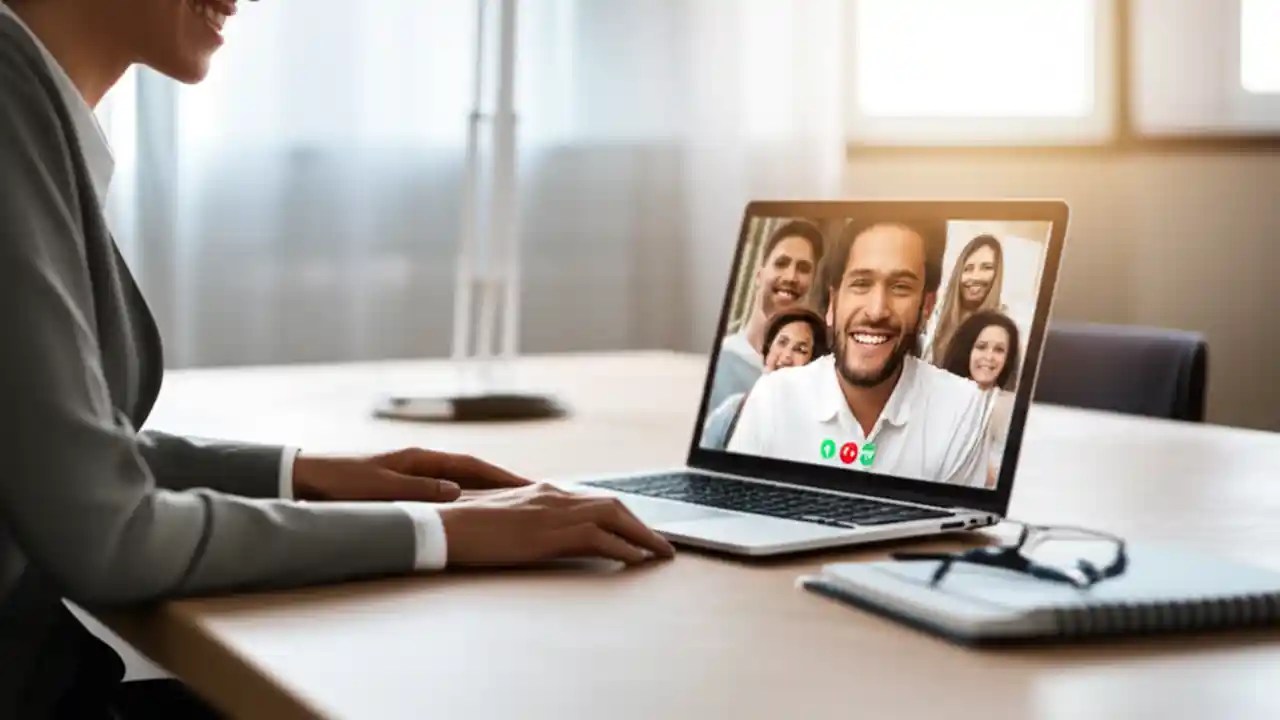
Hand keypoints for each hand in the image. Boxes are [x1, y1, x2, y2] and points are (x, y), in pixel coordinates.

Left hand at [293, 448, 530, 502]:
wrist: (306, 479)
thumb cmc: (341, 482)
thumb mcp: (381, 487)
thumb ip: (418, 490)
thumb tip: (458, 493)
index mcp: (420, 459)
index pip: (473, 465)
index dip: (502, 477)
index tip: (529, 487)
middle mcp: (421, 464)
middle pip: (473, 474)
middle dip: (503, 485)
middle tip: (533, 498)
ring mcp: (414, 476)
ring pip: (461, 485)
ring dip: (486, 495)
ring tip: (511, 509)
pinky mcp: (403, 489)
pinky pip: (444, 496)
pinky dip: (464, 504)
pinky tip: (472, 517)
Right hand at [438, 483, 675, 565]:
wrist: (442, 525)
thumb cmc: (462, 526)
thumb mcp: (500, 518)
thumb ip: (525, 521)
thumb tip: (538, 534)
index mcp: (541, 491)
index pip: (592, 501)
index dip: (620, 516)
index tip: (637, 531)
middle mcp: (553, 495)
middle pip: (612, 504)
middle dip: (640, 524)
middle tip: (660, 544)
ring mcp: (552, 511)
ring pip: (614, 516)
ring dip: (642, 536)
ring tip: (660, 553)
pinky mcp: (549, 532)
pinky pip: (599, 537)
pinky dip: (623, 547)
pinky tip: (636, 560)